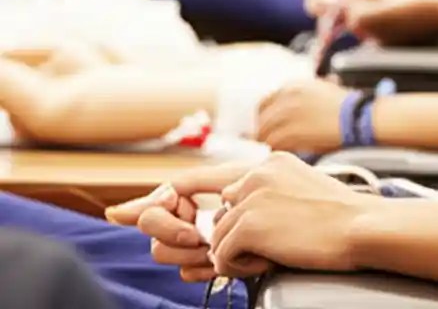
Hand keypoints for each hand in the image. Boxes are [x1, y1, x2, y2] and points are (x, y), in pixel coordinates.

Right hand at [105, 162, 258, 282]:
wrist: (304, 220)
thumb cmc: (273, 194)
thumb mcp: (234, 178)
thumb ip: (186, 184)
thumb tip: (117, 211)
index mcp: (185, 200)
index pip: (152, 208)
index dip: (159, 213)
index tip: (182, 212)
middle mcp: (183, 224)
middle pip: (153, 232)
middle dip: (174, 232)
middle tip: (199, 234)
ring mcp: (193, 247)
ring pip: (164, 253)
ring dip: (189, 250)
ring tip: (215, 244)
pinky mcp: (206, 267)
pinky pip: (187, 274)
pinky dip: (203, 268)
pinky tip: (221, 260)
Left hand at [209, 153, 376, 277]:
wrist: (361, 227)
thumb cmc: (343, 217)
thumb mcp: (303, 188)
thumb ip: (273, 193)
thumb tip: (244, 219)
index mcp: (272, 162)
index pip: (236, 195)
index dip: (251, 220)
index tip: (273, 233)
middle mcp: (256, 174)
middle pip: (223, 215)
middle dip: (240, 237)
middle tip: (273, 248)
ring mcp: (250, 200)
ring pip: (219, 238)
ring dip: (240, 254)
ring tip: (273, 256)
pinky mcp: (247, 227)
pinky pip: (222, 257)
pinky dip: (240, 268)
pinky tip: (269, 262)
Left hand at [254, 78, 348, 152]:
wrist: (358, 118)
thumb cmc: (345, 109)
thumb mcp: (320, 91)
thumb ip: (299, 98)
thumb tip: (284, 111)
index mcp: (292, 86)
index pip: (263, 104)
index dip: (263, 118)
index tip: (268, 128)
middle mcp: (286, 97)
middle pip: (261, 120)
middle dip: (263, 132)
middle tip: (270, 142)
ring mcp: (287, 114)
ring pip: (264, 133)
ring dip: (271, 142)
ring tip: (282, 148)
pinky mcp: (291, 132)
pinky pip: (274, 144)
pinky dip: (278, 149)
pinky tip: (289, 151)